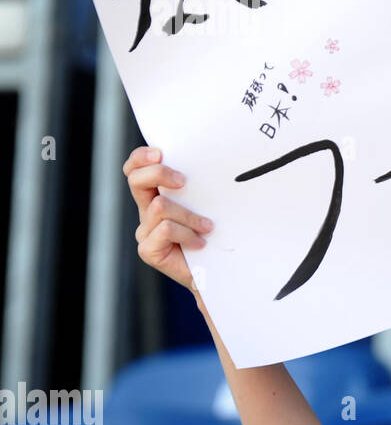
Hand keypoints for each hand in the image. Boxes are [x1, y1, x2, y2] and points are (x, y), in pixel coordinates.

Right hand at [124, 146, 212, 295]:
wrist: (221, 271)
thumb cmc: (218, 235)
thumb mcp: (210, 204)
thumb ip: (200, 187)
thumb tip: (213, 159)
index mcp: (157, 195)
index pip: (136, 169)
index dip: (140, 157)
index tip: (160, 153)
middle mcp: (147, 211)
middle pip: (136, 180)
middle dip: (158, 173)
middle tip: (183, 181)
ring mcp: (145, 231)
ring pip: (159, 207)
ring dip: (189, 215)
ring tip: (207, 227)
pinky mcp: (148, 250)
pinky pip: (165, 229)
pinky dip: (187, 234)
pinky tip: (200, 243)